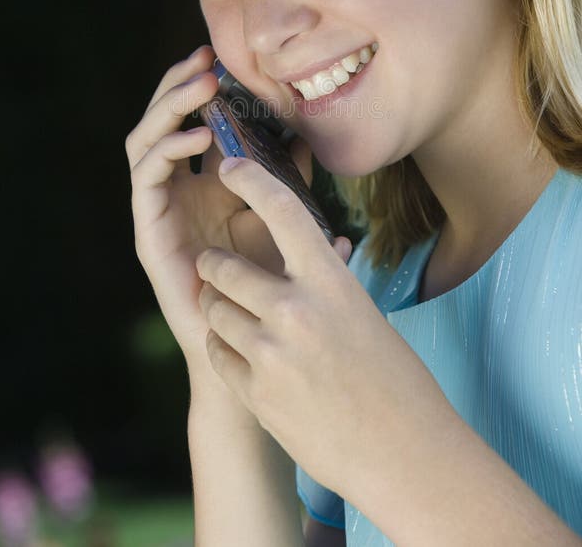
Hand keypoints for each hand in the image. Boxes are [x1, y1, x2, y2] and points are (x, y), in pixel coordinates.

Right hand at [124, 45, 315, 370]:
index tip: (224, 58)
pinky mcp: (148, 229)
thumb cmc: (269, 282)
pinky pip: (146, 178)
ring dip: (169, 106)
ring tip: (201, 85)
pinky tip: (196, 135)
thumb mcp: (281, 217)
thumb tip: (306, 139)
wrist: (250, 341)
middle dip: (179, 85)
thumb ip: (286, 181)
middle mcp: (175, 189)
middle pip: (161, 121)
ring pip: (144, 140)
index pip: (190, 121)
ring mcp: (158, 208)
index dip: (201, 87)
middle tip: (205, 58)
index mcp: (202, 182)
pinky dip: (166, 148)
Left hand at [196, 156, 447, 501]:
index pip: (280, 209)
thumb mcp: (361, 313)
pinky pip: (216, 352)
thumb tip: (311, 246)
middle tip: (217, 266)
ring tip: (234, 315)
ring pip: (212, 309)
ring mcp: (273, 354)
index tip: (229, 164)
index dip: (249, 178)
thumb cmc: (393, 377)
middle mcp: (297, 310)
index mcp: (331, 281)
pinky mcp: (256, 394)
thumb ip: (324, 280)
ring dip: (215, 308)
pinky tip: (244, 355)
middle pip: (223, 266)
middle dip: (214, 265)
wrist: (405, 453)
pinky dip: (222, 348)